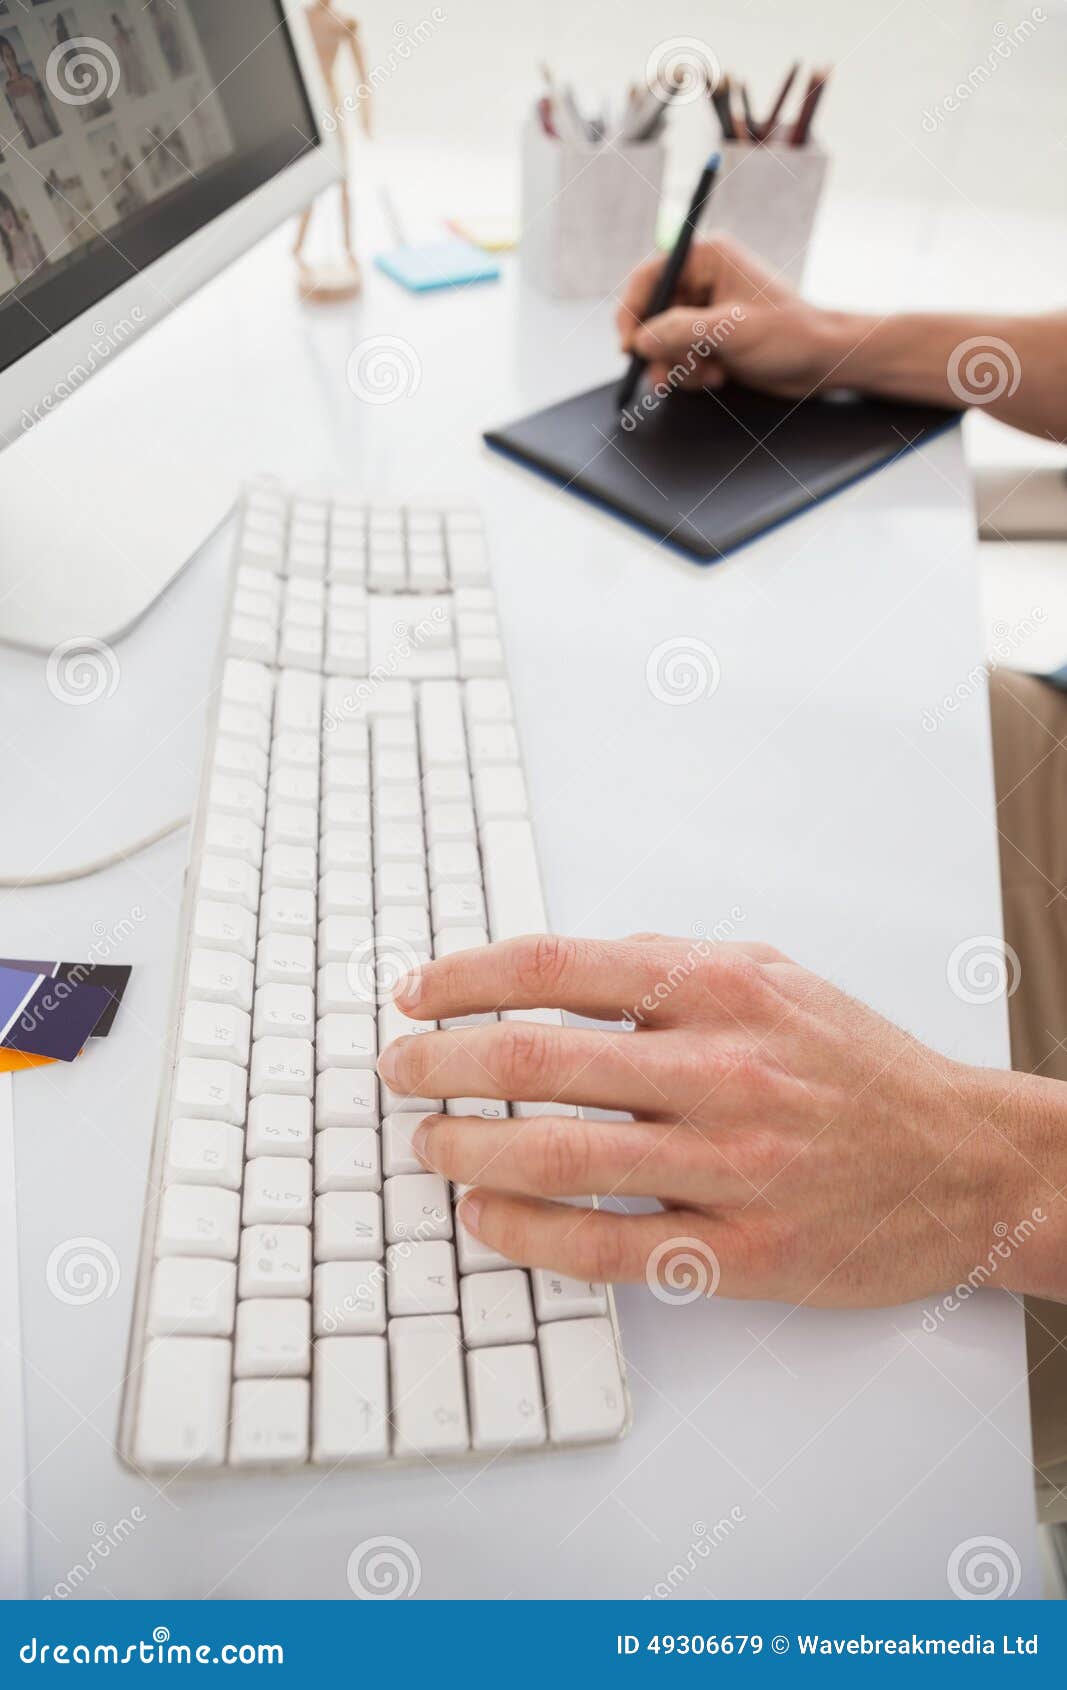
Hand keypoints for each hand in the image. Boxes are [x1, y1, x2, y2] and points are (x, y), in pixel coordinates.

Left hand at [378, 934, 1064, 1306]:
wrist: (966, 1161)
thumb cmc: (857, 1067)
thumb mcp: (771, 977)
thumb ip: (664, 969)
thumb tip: (548, 975)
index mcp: (719, 987)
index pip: (553, 969)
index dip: (463, 979)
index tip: (415, 995)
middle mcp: (719, 1068)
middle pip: (533, 1060)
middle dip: (439, 1064)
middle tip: (400, 1071)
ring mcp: (729, 1165)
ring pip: (555, 1157)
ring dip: (465, 1150)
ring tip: (427, 1143)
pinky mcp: (741, 1253)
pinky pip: (603, 1246)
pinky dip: (525, 1233)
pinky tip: (486, 1218)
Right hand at [616, 235, 847, 399]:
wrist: (824, 361)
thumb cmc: (790, 334)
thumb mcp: (732, 331)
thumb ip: (682, 332)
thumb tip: (640, 341)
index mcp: (708, 258)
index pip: (649, 276)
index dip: (632, 312)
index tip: (628, 346)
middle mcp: (703, 280)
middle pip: (652, 313)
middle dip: (658, 350)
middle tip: (663, 378)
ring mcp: (706, 311)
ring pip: (664, 341)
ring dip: (677, 366)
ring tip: (707, 376)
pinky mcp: (711, 338)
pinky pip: (680, 357)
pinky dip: (691, 373)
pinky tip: (718, 376)